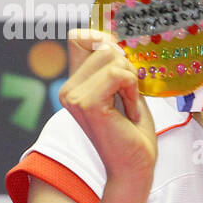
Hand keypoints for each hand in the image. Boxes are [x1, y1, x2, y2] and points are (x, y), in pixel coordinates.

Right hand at [61, 30, 156, 187]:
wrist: (135, 167)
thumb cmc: (134, 132)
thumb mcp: (127, 89)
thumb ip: (117, 64)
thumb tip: (114, 35)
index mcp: (74, 83)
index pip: (81, 36)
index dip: (106, 41)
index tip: (126, 68)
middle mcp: (67, 88)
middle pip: (103, 45)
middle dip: (128, 68)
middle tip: (130, 99)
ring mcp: (72, 96)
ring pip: (112, 57)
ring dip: (132, 81)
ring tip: (129, 107)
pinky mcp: (86, 103)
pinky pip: (118, 74)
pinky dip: (132, 90)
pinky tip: (130, 113)